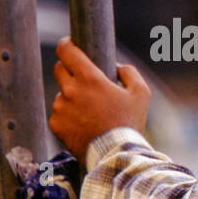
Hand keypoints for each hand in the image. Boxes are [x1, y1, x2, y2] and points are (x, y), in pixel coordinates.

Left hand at [48, 37, 150, 162]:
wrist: (115, 153)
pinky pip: (60, 113)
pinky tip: (85, 125)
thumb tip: (118, 67)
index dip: (66, 44)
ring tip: (92, 112)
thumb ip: (130, 73)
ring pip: (62, 94)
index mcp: (89, 79)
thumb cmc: (129, 123)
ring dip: (72, 97)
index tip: (70, 44)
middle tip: (85, 81)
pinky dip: (69, 116)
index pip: (66, 51)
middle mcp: (70, 90)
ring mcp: (60, 108)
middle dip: (70, 70)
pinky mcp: (56, 124)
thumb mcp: (141, 94)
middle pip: (59, 69)